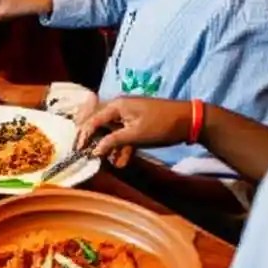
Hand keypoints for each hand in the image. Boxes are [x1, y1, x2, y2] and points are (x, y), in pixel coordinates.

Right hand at [77, 97, 191, 156]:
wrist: (189, 120)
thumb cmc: (161, 125)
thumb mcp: (135, 135)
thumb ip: (113, 141)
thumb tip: (94, 150)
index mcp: (117, 106)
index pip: (93, 120)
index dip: (84, 136)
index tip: (78, 150)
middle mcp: (120, 107)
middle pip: (99, 124)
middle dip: (95, 141)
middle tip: (89, 154)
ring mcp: (129, 114)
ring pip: (112, 131)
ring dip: (111, 147)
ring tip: (113, 162)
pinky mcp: (137, 122)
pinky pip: (123, 133)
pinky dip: (122, 146)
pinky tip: (123, 160)